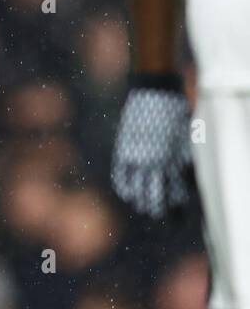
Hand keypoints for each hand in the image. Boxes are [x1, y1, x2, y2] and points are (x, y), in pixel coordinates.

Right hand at [111, 75, 193, 218]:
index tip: (179, 221)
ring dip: (141, 202)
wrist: (155, 88)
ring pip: (137, 190)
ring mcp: (138, 155)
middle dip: (161, 212)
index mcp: (176, 160)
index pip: (178, 195)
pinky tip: (127, 193)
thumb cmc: (177, 111)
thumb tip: (185, 182)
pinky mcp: (124, 148)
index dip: (178, 211)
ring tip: (144, 209)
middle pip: (157, 198)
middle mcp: (157, 162)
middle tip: (163, 220)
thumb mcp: (187, 137)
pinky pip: (121, 174)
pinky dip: (124, 186)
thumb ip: (183, 160)